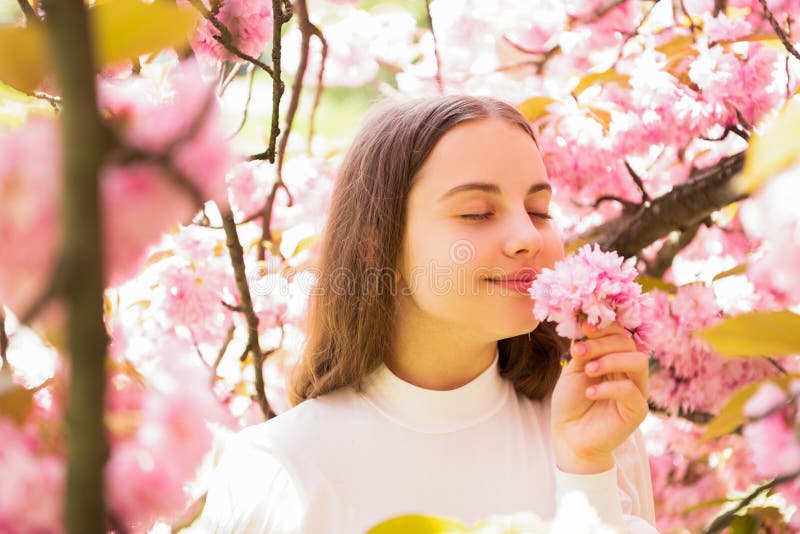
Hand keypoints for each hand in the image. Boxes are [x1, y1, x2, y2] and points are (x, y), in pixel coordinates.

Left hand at [550, 321, 648, 473]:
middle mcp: (628, 372)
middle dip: (602, 343)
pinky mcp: (637, 411)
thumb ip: (584, 349)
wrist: (569, 436)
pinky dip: (609, 387)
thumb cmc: (571, 402)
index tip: (583, 327)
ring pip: (638, 362)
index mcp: (615, 359)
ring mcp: (636, 390)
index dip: (604, 327)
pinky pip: (632, 391)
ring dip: (611, 360)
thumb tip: (588, 323)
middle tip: (579, 351)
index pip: (620, 334)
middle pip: (629, 344)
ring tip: (588, 370)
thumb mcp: (574, 370)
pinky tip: (590, 392)